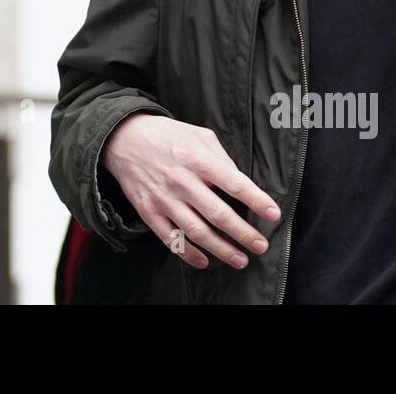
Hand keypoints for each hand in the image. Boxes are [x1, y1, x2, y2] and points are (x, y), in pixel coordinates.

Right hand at [102, 112, 281, 269]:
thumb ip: (221, 157)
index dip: (256, 200)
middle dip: (243, 234)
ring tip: (240, 259)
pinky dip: (188, 254)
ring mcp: (164, 198)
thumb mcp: (198, 134)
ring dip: (221, 249)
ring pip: (196, 231)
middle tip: (261, 246)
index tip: (273, 214)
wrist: (122, 138)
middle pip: (218, 214)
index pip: (234, 183)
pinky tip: (204, 261)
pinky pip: (170, 238)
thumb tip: (239, 181)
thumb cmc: (166, 135)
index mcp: (197, 159)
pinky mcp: (148, 211)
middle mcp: (181, 181)